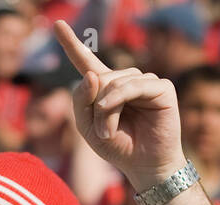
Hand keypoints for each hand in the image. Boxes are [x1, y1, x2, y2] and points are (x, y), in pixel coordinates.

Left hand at [54, 19, 186, 189]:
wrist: (143, 166)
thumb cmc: (117, 146)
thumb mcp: (87, 127)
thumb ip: (80, 100)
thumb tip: (92, 75)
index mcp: (105, 88)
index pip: (86, 61)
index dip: (72, 43)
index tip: (58, 24)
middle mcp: (125, 79)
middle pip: (97, 77)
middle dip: (94, 106)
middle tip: (101, 132)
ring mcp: (144, 81)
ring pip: (113, 82)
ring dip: (106, 110)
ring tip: (108, 133)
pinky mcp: (161, 87)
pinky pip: (133, 85)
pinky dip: (118, 102)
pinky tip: (115, 121)